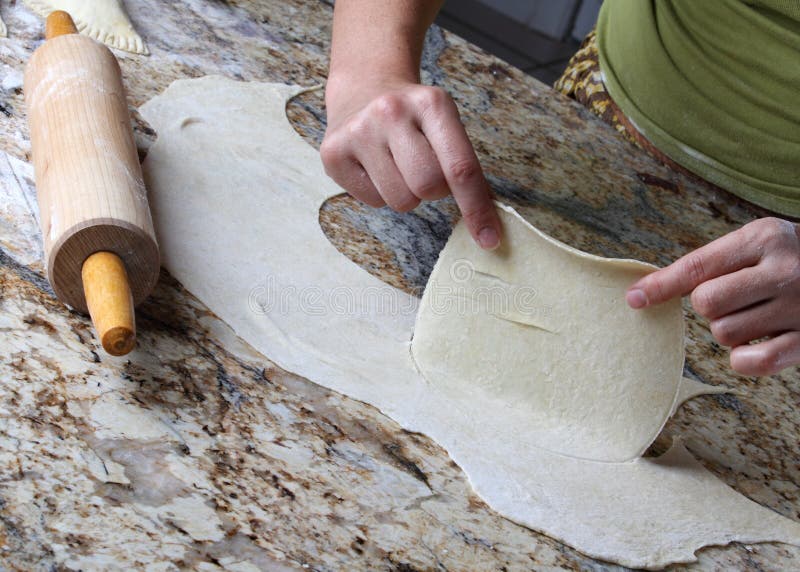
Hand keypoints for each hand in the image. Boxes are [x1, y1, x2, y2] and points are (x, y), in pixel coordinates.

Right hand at [321, 80, 501, 248]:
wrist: (364, 86)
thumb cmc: (413, 116)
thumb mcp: (444, 124)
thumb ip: (463, 166)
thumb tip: (487, 223)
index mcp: (431, 103)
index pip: (460, 168)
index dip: (476, 209)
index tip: (489, 239)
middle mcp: (391, 112)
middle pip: (428, 187)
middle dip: (432, 191)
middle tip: (422, 169)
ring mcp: (358, 131)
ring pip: (400, 201)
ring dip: (405, 193)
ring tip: (396, 165)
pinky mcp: (333, 153)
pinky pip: (372, 201)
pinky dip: (379, 193)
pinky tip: (374, 166)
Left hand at [626, 217, 799, 375]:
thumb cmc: (789, 256)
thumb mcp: (756, 242)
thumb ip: (709, 263)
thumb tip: (643, 292)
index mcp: (763, 239)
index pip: (697, 267)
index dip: (661, 286)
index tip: (633, 299)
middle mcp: (783, 270)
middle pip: (707, 303)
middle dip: (710, 306)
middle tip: (735, 298)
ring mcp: (799, 307)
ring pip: (725, 334)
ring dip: (730, 330)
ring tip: (757, 314)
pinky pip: (753, 362)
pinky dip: (745, 360)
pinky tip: (758, 343)